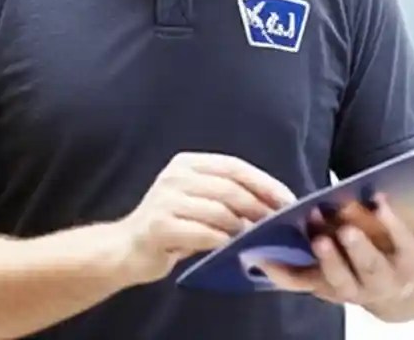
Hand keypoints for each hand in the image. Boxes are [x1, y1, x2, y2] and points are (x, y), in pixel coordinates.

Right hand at [118, 152, 296, 284]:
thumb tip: (273, 203)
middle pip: (230, 188)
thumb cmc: (172, 226)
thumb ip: (227, 196)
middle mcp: (175, 176)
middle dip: (259, 207)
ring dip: (243, 228)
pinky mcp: (159, 226)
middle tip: (276, 225)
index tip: (287, 201)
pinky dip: (223, 242)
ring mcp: (165, 200)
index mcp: (188, 163)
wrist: (126, 248)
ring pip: (219, 212)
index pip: (234, 167)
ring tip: (255, 239)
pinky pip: (203, 234)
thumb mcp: (199, 201)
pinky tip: (231, 249)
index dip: (264, 183)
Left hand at [254, 193, 413, 307]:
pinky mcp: (322, 289)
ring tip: (313, 230)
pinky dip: (280, 273)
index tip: (380, 198)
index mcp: (408, 266)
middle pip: (367, 268)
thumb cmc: (409, 251)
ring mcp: (349, 289)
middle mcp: (379, 284)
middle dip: (355, 244)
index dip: (392, 225)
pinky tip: (261, 257)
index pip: (403, 247)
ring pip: (336, 279)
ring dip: (324, 257)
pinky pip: (300, 283)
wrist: (390, 287)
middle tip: (341, 220)